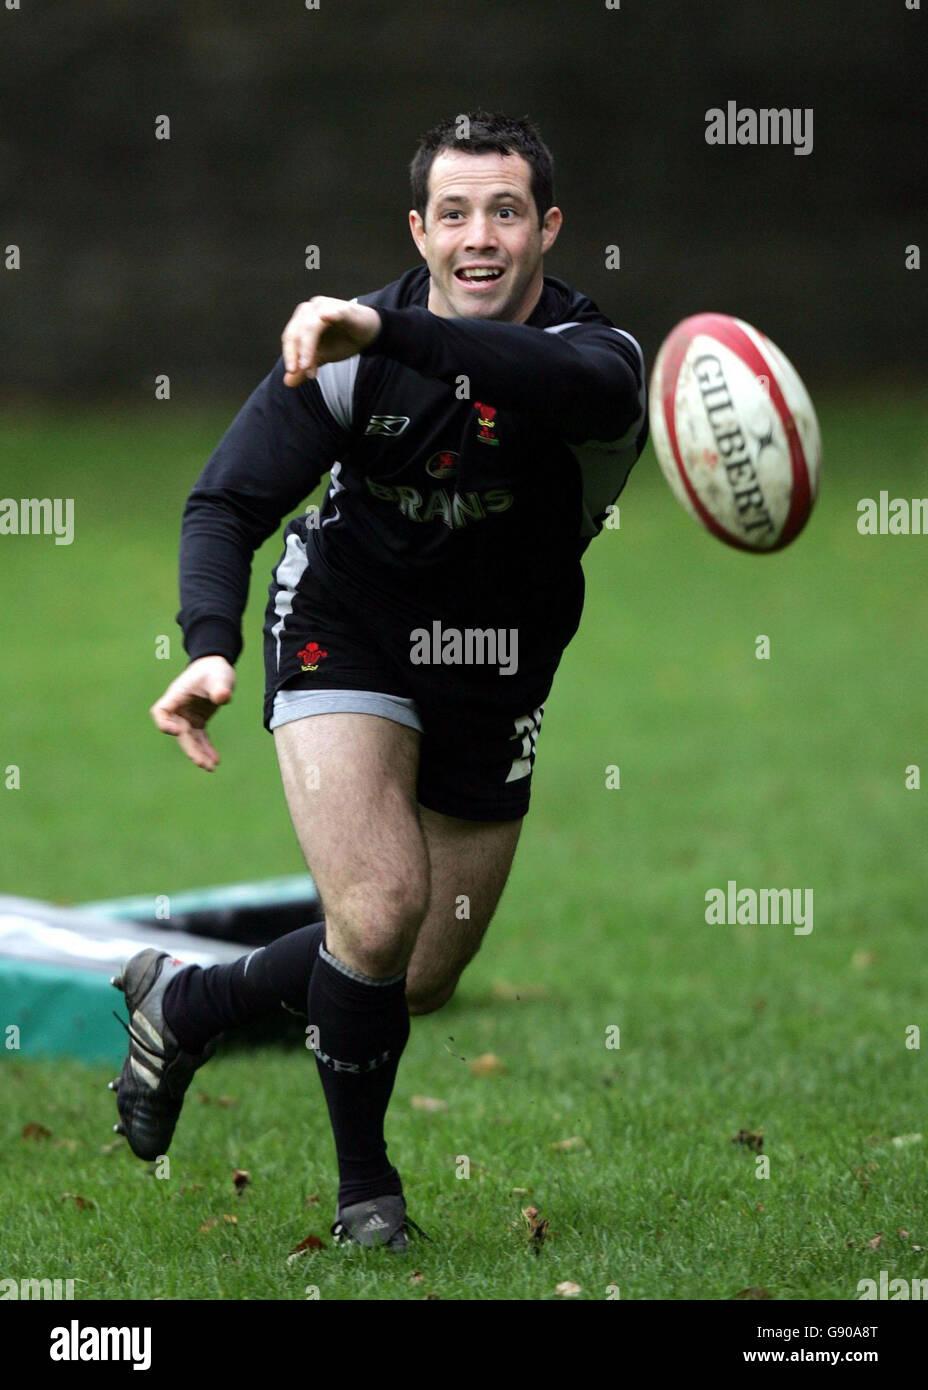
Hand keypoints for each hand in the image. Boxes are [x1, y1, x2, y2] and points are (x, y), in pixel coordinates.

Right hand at [149, 655, 235, 770]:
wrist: (215, 668)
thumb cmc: (214, 669)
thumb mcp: (219, 676)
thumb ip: (220, 686)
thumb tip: (223, 697)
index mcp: (176, 696)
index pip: (161, 712)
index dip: (164, 723)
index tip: (176, 731)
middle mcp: (178, 709)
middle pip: (179, 733)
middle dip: (190, 748)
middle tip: (202, 763)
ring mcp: (187, 717)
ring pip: (189, 740)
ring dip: (199, 754)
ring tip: (211, 767)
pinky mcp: (197, 721)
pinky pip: (200, 739)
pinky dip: (206, 749)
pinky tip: (215, 761)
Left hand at [281, 296, 380, 386]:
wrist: (369, 333)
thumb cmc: (343, 340)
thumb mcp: (323, 357)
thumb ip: (306, 367)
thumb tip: (288, 382)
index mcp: (302, 320)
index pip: (290, 337)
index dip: (289, 355)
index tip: (293, 373)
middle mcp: (310, 310)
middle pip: (296, 332)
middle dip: (296, 354)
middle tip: (301, 371)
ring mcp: (326, 307)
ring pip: (310, 327)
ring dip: (308, 347)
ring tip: (310, 366)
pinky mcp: (343, 309)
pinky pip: (334, 312)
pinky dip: (330, 315)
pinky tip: (326, 318)